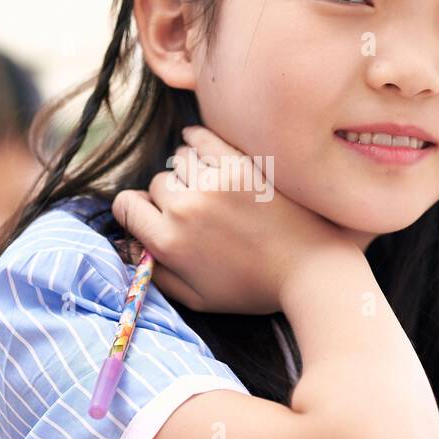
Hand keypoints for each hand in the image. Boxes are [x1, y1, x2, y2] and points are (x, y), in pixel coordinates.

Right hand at [111, 125, 351, 314]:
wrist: (311, 270)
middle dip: (170, 194)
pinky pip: (201, 137)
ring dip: (188, 169)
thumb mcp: (199, 300)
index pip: (127, 205)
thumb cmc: (255, 288)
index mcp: (170, 243)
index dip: (137, 210)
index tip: (154, 213)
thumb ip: (159, 275)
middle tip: (196, 206)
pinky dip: (197, 139)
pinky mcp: (239, 163)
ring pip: (178, 159)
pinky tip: (200, 143)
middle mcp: (185, 209)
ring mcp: (213, 182)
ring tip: (208, 183)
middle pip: (156, 183)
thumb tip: (133, 248)